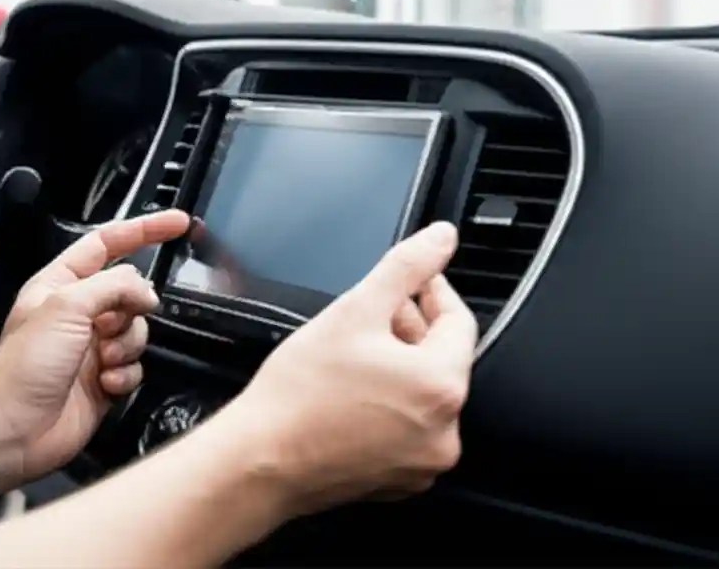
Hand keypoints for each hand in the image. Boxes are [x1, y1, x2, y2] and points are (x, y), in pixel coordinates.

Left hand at [0, 209, 189, 488]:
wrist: (14, 428)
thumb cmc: (25, 365)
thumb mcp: (67, 306)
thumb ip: (113, 285)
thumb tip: (145, 290)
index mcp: (60, 285)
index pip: (108, 243)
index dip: (144, 230)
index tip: (179, 223)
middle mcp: (78, 313)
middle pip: (130, 292)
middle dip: (132, 309)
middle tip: (110, 326)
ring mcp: (92, 347)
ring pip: (137, 331)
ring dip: (126, 346)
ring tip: (102, 361)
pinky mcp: (104, 379)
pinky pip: (135, 366)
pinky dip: (124, 374)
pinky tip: (104, 384)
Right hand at [217, 222, 475, 516]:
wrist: (259, 461)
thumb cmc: (298, 394)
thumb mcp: (355, 310)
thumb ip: (406, 267)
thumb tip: (442, 238)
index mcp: (442, 386)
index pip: (459, 321)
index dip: (432, 291)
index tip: (410, 282)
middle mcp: (445, 431)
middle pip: (442, 359)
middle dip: (411, 330)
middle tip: (371, 316)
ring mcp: (424, 462)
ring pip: (423, 394)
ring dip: (400, 367)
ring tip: (355, 355)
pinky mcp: (401, 480)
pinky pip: (408, 429)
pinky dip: (390, 406)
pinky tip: (353, 393)